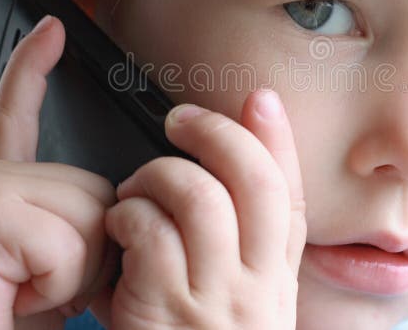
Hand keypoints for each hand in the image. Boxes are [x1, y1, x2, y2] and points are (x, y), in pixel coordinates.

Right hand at [0, 16, 118, 329]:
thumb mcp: (53, 269)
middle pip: (102, 189)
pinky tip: (17, 298)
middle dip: (97, 252)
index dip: (35, 67)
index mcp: (5, 187)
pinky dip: (62, 288)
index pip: (21, 114)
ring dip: (80, 275)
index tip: (54, 27)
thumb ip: (79, 222)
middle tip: (42, 289)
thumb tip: (129, 201)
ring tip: (27, 296)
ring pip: (96, 216)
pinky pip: (72, 245)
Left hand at [90, 89, 306, 329]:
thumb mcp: (229, 309)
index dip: (278, 141)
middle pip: (253, 181)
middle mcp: (256, 291)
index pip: (290, 199)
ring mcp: (213, 302)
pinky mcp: (163, 311)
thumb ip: (232, 253)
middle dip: (215, 133)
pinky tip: (117, 226)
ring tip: (135, 190)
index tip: (260, 99)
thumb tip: (213, 178)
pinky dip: (125, 213)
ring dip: (155, 175)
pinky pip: (148, 230)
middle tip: (179, 119)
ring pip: (197, 195)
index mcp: (274, 285)